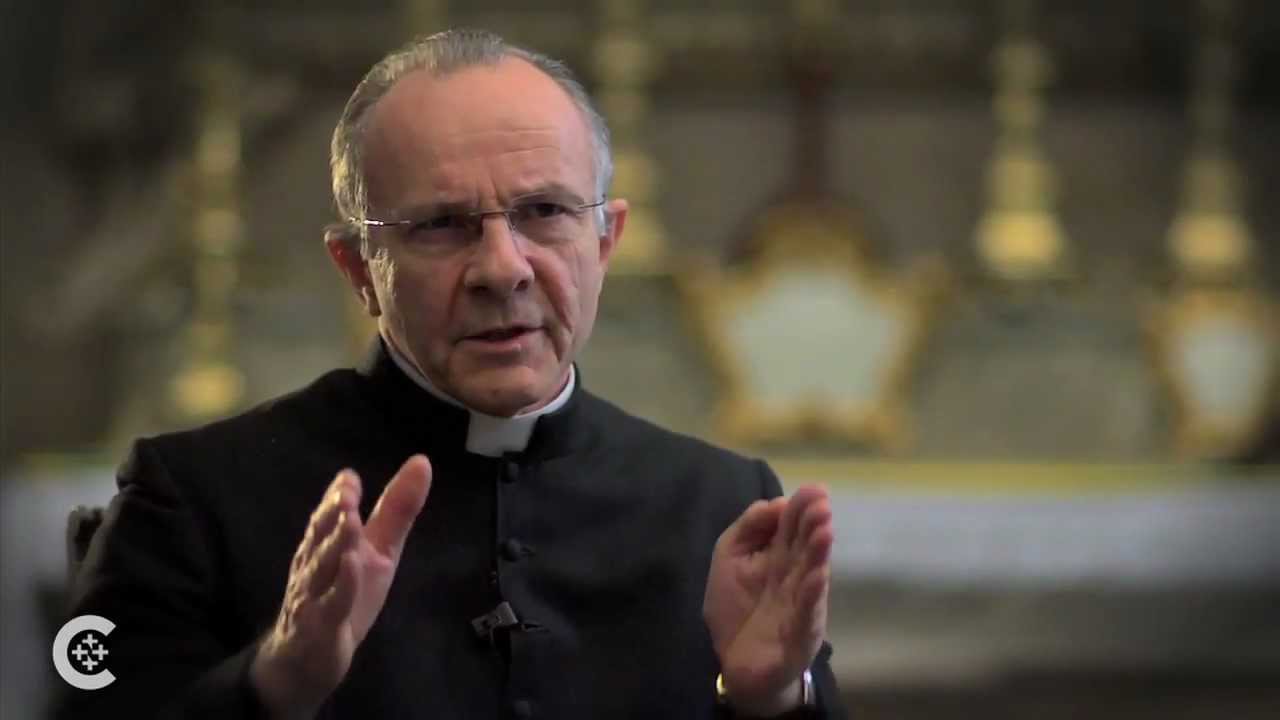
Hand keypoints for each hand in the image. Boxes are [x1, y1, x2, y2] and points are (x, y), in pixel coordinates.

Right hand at [250, 455, 432, 718]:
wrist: (308, 660)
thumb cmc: (344, 596)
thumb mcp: (377, 551)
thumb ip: (395, 511)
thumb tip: (422, 463)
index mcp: (325, 543)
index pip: (328, 515)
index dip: (337, 495)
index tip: (349, 476)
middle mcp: (314, 564)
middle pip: (321, 535)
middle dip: (333, 512)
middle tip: (347, 491)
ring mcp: (314, 596)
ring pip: (322, 567)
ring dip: (335, 543)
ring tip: (349, 520)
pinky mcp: (321, 626)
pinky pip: (332, 604)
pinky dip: (342, 585)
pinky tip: (351, 566)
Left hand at [703, 486, 832, 716]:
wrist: (737, 663)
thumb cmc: (736, 606)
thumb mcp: (730, 557)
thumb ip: (748, 527)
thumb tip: (776, 502)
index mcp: (779, 555)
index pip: (792, 526)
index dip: (801, 508)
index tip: (813, 489)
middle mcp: (796, 575)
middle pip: (806, 546)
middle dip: (814, 524)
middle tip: (822, 503)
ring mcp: (801, 603)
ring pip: (812, 574)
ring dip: (819, 553)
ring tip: (825, 532)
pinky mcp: (801, 633)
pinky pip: (807, 612)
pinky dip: (812, 595)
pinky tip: (817, 577)